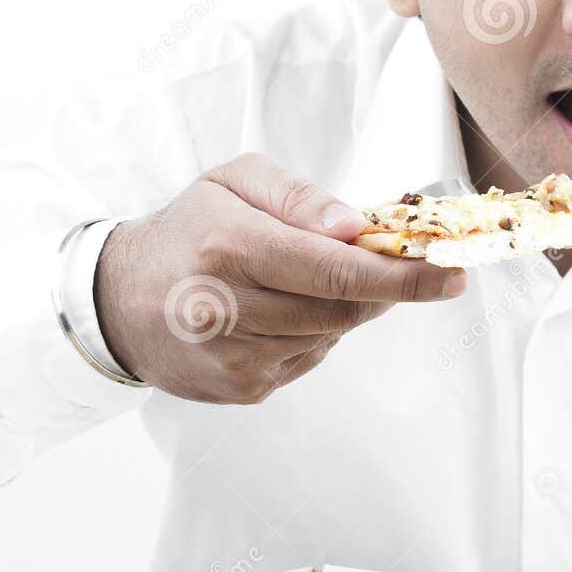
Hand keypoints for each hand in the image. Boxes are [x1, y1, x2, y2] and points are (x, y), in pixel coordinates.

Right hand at [94, 152, 465, 403]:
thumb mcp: (232, 182)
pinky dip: (315, 332)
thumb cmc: (187, 229)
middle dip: (386, 285)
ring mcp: (236, 358)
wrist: (118, 301)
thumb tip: (355, 226)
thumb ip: (297, 196)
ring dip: (345, 305)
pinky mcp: (242, 389)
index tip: (454, 273)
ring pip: (333, 334)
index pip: (337, 269)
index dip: (405, 275)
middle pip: (346, 306)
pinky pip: (310, 358)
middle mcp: (230, 309)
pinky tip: (280, 311)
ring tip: (308, 278)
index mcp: (231, 247)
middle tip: (409, 263)